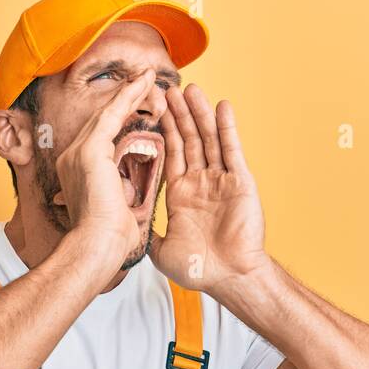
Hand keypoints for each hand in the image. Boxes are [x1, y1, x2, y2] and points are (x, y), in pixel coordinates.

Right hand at [52, 69, 155, 267]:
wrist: (96, 247)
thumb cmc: (107, 240)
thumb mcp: (113, 209)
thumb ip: (117, 194)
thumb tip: (126, 193)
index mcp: (76, 171)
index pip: (100, 136)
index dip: (119, 119)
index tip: (138, 107)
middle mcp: (71, 156)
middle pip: (101, 120)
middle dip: (125, 100)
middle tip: (146, 82)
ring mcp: (78, 151)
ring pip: (108, 113)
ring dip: (130, 92)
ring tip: (149, 77)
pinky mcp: (90, 150)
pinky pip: (114, 114)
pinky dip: (130, 95)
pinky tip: (146, 81)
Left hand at [150, 84, 268, 293]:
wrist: (227, 280)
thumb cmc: (198, 270)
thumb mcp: (161, 249)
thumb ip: (148, 231)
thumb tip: (129, 225)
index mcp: (181, 194)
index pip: (170, 152)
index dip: (164, 129)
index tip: (154, 107)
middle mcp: (200, 183)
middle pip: (188, 139)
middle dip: (179, 114)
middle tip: (169, 88)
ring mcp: (221, 181)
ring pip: (208, 139)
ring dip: (199, 114)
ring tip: (191, 89)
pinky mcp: (239, 183)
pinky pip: (232, 151)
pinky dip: (227, 129)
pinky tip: (222, 107)